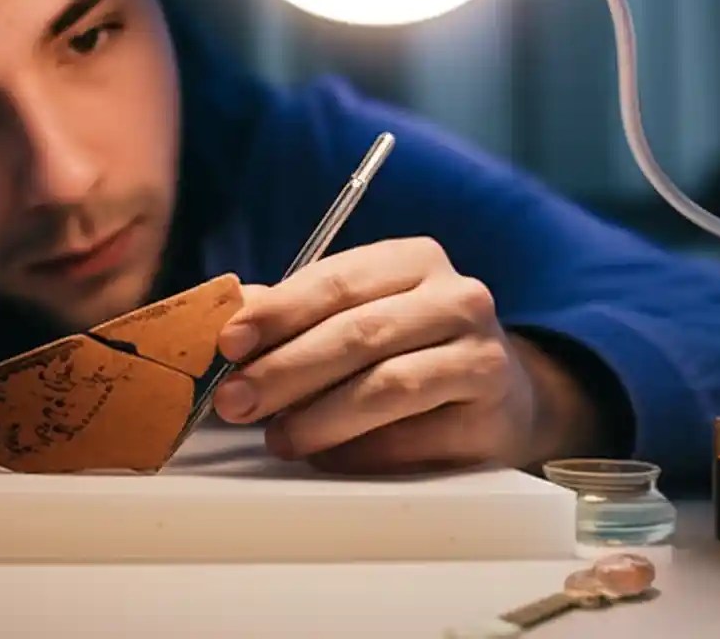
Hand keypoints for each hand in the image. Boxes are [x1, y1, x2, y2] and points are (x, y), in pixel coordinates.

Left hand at [212, 236, 545, 473]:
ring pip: (387, 387)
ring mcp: (481, 356)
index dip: (277, 313)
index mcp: (412, 260)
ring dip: (319, 418)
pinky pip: (412, 439)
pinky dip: (359, 451)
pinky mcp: (490, 417)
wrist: (498, 397)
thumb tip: (221, 324)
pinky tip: (325, 458)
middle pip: (358, 334)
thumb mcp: (353, 316)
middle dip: (285, 370)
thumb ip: (292, 316)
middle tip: (233, 401)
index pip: (335, 281)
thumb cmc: (404, 349)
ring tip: (277, 439)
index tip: (228, 343)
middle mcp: (456, 298)